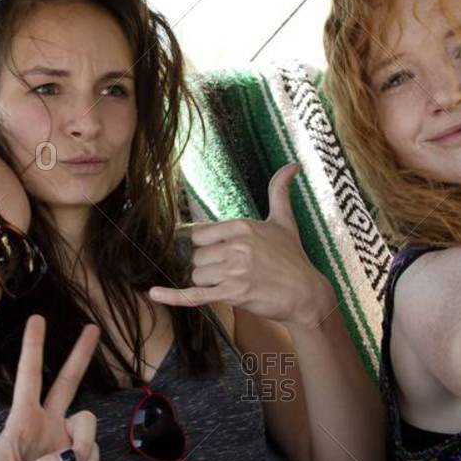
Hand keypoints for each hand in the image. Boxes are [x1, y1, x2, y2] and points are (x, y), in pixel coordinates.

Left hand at [0, 316, 101, 460]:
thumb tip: (70, 459)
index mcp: (19, 422)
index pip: (29, 378)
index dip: (34, 348)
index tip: (38, 319)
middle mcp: (41, 424)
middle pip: (66, 382)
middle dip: (80, 356)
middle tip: (93, 327)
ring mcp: (57, 441)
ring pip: (88, 423)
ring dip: (88, 446)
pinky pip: (92, 452)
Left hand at [148, 162, 331, 326]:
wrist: (306, 293)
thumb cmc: (294, 258)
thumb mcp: (285, 221)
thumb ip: (280, 191)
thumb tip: (293, 164)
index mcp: (242, 226)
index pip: (199, 235)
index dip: (207, 246)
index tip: (224, 253)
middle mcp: (237, 246)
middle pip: (196, 256)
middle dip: (210, 266)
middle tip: (234, 271)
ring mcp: (234, 271)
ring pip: (197, 275)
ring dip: (210, 283)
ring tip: (235, 283)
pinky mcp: (233, 293)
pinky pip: (195, 294)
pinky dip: (173, 296)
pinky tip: (154, 294)